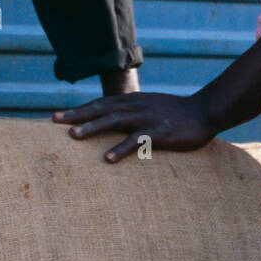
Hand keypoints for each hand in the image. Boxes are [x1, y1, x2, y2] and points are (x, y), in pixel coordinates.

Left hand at [53, 91, 214, 162]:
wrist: (206, 111)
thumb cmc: (178, 113)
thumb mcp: (151, 106)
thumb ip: (133, 110)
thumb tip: (113, 118)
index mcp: (133, 101)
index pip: (100, 103)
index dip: (79, 109)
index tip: (57, 116)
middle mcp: (136, 106)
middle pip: (101, 108)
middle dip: (77, 114)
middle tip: (54, 121)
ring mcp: (148, 118)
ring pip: (115, 120)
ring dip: (93, 127)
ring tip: (74, 136)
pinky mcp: (160, 133)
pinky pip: (137, 140)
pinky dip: (121, 148)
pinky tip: (107, 159)